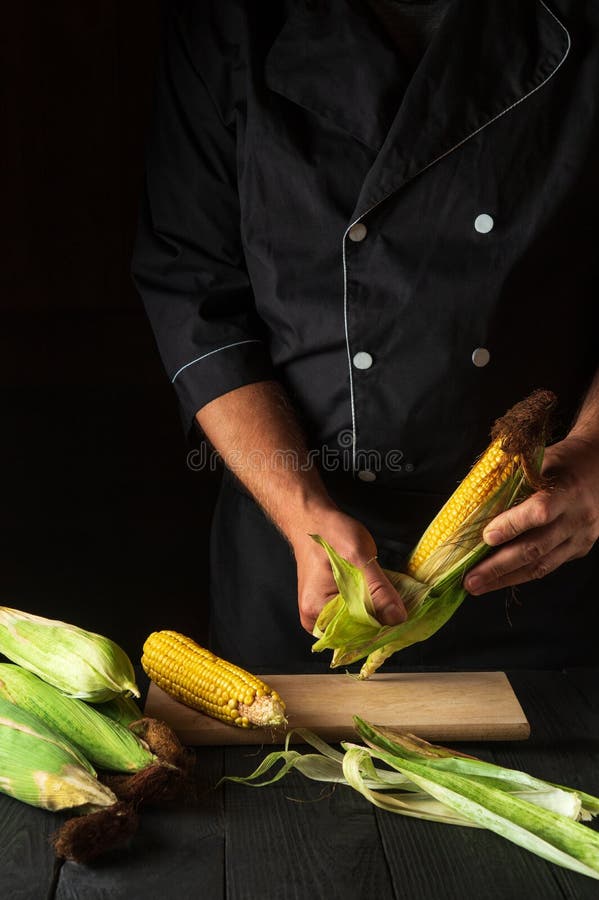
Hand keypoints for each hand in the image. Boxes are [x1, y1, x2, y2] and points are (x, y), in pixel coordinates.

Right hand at [289, 509, 407, 632]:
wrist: (313, 520)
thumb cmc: (331, 533)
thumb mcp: (360, 557)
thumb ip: (379, 590)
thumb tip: (397, 618)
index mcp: (317, 608)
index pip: (359, 632)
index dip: (384, 623)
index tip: (402, 610)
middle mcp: (314, 618)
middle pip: (358, 631)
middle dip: (380, 617)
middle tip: (394, 595)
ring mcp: (319, 614)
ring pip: (357, 624)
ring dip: (375, 611)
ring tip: (382, 591)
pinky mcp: (326, 608)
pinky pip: (352, 616)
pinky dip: (367, 606)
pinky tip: (372, 593)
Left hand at [464, 435, 598, 595]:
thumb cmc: (563, 461)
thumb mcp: (539, 461)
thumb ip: (513, 482)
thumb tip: (474, 506)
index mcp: (567, 490)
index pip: (540, 511)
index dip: (512, 525)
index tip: (486, 537)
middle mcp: (577, 517)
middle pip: (536, 548)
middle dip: (498, 566)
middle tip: (470, 579)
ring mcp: (581, 537)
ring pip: (541, 565)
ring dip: (505, 578)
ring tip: (476, 585)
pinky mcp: (580, 548)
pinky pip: (548, 565)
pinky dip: (521, 573)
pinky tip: (499, 578)